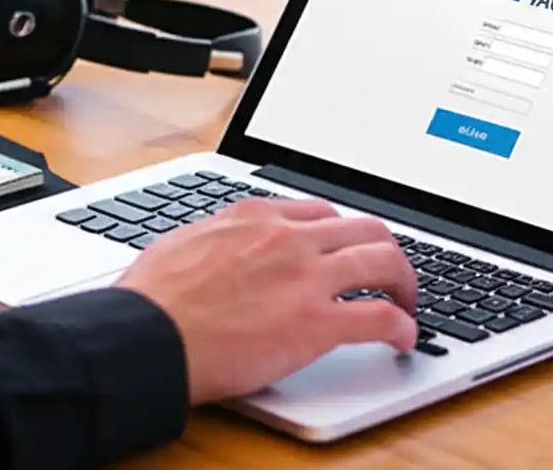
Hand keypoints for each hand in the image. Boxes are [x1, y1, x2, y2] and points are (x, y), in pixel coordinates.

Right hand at [116, 198, 416, 405]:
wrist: (144, 338)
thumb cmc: (150, 301)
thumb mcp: (182, 244)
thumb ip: (216, 239)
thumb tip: (219, 247)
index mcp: (255, 217)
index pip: (320, 212)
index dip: (342, 234)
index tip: (347, 250)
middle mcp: (288, 238)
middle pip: (365, 228)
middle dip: (386, 251)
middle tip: (390, 275)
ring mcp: (306, 278)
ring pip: (384, 262)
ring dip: (406, 284)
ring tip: (407, 304)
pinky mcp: (316, 323)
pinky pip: (380, 317)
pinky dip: (402, 328)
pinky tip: (404, 340)